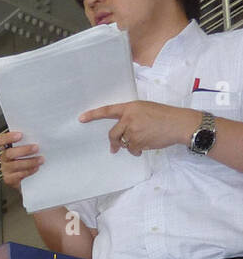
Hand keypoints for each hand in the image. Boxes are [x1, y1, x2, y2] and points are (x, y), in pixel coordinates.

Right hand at [0, 129, 42, 189]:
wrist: (24, 177)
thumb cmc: (26, 158)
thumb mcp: (25, 148)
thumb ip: (28, 142)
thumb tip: (41, 136)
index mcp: (6, 148)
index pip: (1, 141)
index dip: (9, 137)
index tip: (20, 135)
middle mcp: (4, 158)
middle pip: (9, 153)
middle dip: (24, 150)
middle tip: (36, 148)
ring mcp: (6, 169)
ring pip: (15, 165)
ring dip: (29, 162)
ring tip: (40, 159)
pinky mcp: (10, 179)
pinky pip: (18, 175)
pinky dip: (29, 171)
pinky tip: (36, 168)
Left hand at [78, 101, 197, 154]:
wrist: (178, 123)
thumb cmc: (164, 116)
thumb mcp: (146, 109)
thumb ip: (131, 117)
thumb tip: (121, 134)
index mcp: (131, 107)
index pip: (108, 110)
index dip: (93, 115)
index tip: (81, 118)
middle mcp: (129, 118)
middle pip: (113, 134)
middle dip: (114, 142)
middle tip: (114, 148)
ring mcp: (133, 131)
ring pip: (124, 143)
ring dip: (130, 145)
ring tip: (144, 139)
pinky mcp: (138, 142)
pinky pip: (132, 150)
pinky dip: (137, 150)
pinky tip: (147, 144)